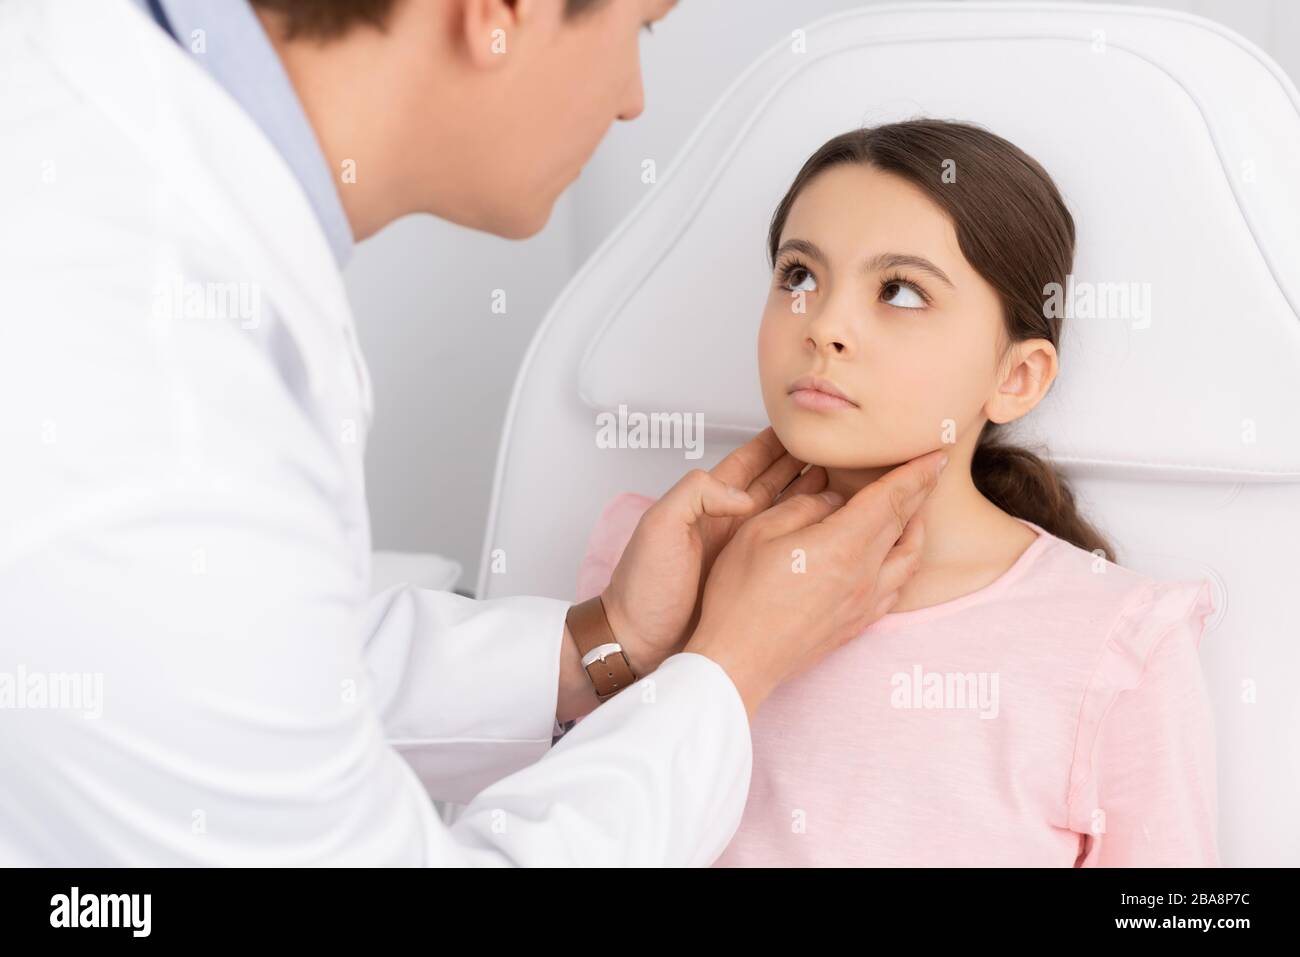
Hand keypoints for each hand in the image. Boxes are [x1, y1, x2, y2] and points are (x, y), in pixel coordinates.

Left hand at [600, 428, 829, 673]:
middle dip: (809, 461)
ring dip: (819, 494)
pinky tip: (838, 528)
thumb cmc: (643, 585)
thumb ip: (696, 494)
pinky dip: (813, 534)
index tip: (809, 424)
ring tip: (854, 478)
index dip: (778, 440)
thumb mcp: (659, 525)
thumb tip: (746, 497)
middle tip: (845, 447)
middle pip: (778, 481)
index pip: (751, 460)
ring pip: (790, 512)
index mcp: (707, 501)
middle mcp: (731, 521)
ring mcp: (746, 550)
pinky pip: (789, 548)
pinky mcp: (756, 579)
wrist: (639, 641)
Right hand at [686, 449, 946, 718]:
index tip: (934, 453)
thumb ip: (804, 507)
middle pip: (905, 523)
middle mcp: (864, 574)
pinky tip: (893, 557)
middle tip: (930, 470)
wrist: (738, 660)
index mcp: (842, 545)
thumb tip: (831, 499)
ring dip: (916, 528)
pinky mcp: (857, 624)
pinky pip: (896, 587)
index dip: (916, 472)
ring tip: (914, 511)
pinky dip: (903, 562)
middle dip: (920, 491)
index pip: (892, 498)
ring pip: (909, 559)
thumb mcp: (760, 531)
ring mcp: (864, 603)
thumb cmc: (740, 598)